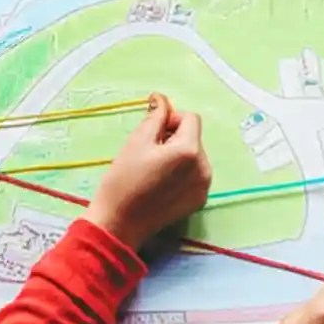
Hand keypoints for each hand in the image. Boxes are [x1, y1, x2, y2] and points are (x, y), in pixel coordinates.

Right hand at [85, 94, 210, 248]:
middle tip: (149, 152)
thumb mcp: (136, 141)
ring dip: (179, 155)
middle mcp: (204, 168)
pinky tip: (161, 183)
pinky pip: (195, 175)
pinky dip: (182, 173)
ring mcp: (204, 187)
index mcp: (189, 150)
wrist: (119, 223)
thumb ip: (156, 117)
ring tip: (154, 168)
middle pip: (194, 137)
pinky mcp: (199, 201)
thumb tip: (162, 99)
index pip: (191, 118)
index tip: (153, 132)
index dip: (171, 119)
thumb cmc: (123, 180)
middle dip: (175, 138)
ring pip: (195, 156)